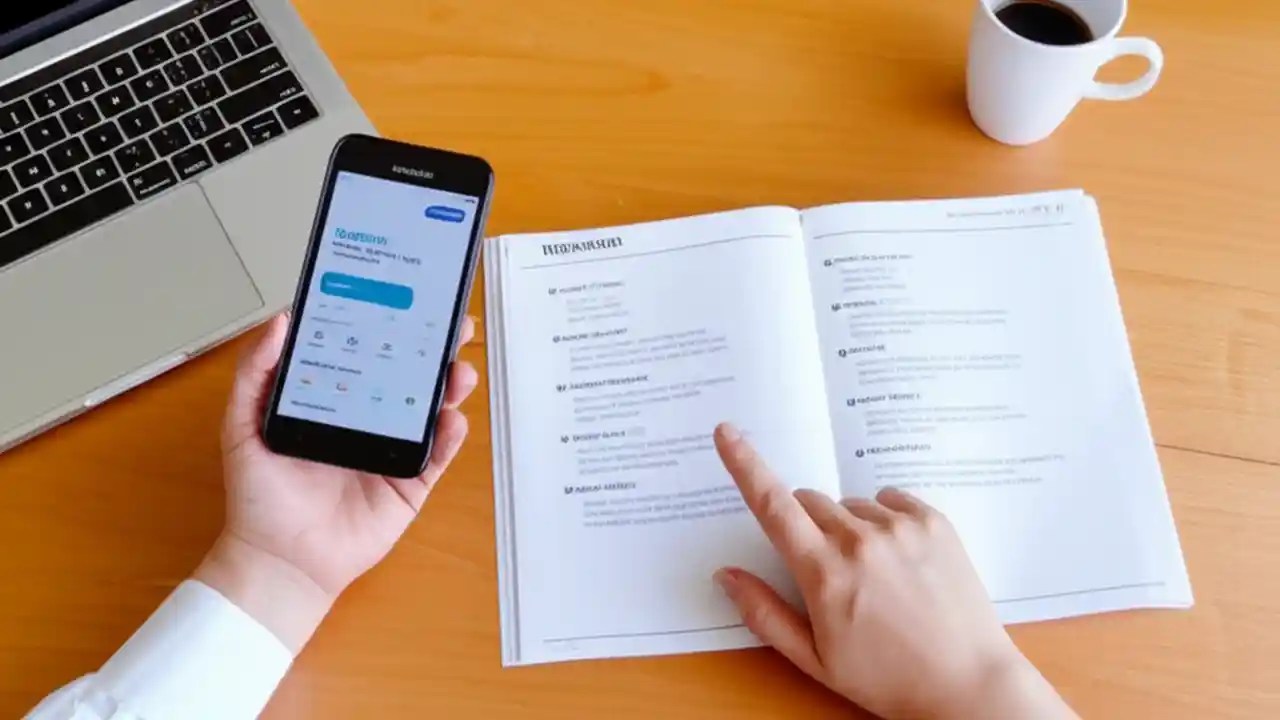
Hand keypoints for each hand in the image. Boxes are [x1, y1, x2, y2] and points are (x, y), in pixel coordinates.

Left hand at [194, 313, 479, 652]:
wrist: (280, 560)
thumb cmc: (259, 496)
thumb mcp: (241, 426)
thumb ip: (255, 373)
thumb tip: (280, 321)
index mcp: (335, 398)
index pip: (368, 352)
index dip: (391, 325)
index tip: (408, 298)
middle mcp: (369, 418)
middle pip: (411, 374)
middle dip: (436, 348)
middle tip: (452, 326)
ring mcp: (393, 449)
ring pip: (432, 409)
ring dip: (451, 386)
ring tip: (458, 372)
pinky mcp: (410, 483)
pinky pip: (438, 455)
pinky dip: (450, 435)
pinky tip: (451, 419)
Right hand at [711, 424, 1076, 719]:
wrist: (967, 684)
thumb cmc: (888, 679)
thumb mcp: (815, 659)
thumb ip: (764, 613)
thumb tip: (726, 574)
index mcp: (824, 574)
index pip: (772, 506)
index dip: (744, 464)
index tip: (727, 432)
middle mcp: (860, 541)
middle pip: (809, 502)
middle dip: (804, 525)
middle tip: (827, 569)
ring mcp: (900, 527)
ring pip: (849, 504)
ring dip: (848, 527)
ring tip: (874, 574)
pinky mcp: (933, 522)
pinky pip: (889, 499)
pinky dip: (883, 519)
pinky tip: (897, 559)